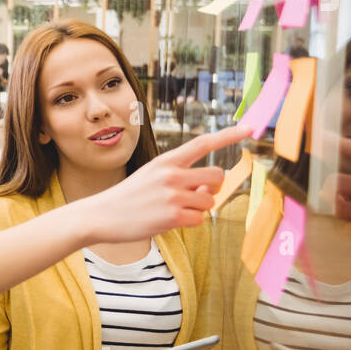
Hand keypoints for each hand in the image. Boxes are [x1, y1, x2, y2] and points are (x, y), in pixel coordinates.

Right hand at [82, 124, 251, 241]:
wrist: (101, 215)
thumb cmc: (129, 197)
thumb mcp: (152, 176)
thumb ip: (181, 176)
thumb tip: (211, 184)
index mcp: (166, 160)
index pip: (202, 143)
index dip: (228, 135)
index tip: (249, 128)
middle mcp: (171, 174)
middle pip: (217, 175)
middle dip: (212, 186)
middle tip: (196, 193)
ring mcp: (172, 195)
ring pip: (210, 199)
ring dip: (199, 207)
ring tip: (176, 209)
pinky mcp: (172, 216)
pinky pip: (199, 218)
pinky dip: (191, 221)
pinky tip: (171, 220)